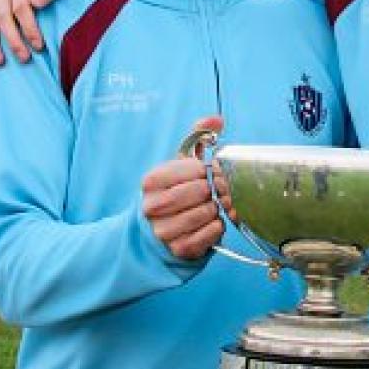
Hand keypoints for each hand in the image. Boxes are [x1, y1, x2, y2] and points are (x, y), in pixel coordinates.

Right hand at [141, 116, 224, 259]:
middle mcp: (153, 207)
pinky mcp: (180, 249)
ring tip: (208, 206)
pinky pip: (213, 232)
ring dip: (215, 208)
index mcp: (152, 181)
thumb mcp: (180, 164)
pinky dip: (217, 226)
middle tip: (211, 192)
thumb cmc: (173, 192)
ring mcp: (165, 231)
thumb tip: (216, 119)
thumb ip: (197, 137)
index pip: (193, 169)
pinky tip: (209, 222)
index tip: (206, 174)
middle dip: (212, 190)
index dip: (206, 170)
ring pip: (207, 212)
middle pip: (200, 191)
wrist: (155, 232)